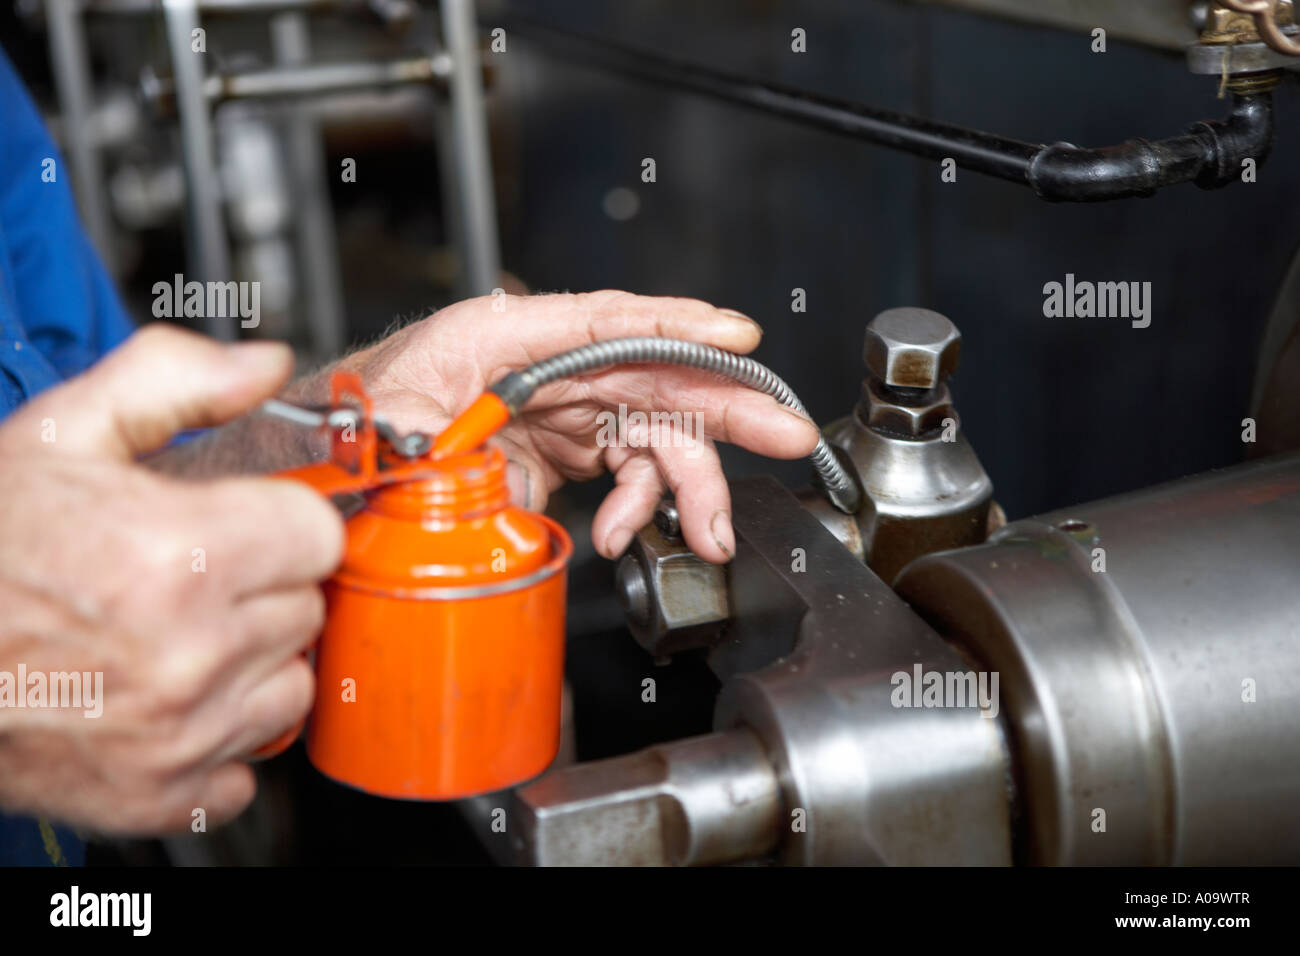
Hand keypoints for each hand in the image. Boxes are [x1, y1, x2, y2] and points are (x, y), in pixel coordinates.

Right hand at [0, 325, 342, 833]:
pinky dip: (217, 737)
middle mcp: (188, 654)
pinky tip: (165, 701)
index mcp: (176, 556)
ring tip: (179, 637)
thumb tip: (265, 366)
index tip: (247, 523)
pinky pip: (247, 765)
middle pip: (307, 607)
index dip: (280, 519)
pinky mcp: (159, 796)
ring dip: (252, 662)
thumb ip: (173, 382)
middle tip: (194, 577)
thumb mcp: (62, 433)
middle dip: (264, 584)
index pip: (319, 535)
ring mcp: (177, 735)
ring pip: (290, 686)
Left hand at [325, 291, 819, 563]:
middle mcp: (551, 363)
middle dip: (728, 407)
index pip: (610, 320)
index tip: (736, 337)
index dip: (678, 327)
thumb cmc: (367, 410)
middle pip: (657, 375)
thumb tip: (473, 468)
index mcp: (510, 334)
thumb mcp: (389, 417)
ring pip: (656, 432)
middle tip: (785, 432)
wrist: (349, 450)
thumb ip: (429, 436)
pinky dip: (639, 508)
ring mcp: (564, 405)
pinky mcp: (567, 446)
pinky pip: (630, 471)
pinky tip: (618, 535)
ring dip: (690, 486)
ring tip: (708, 535)